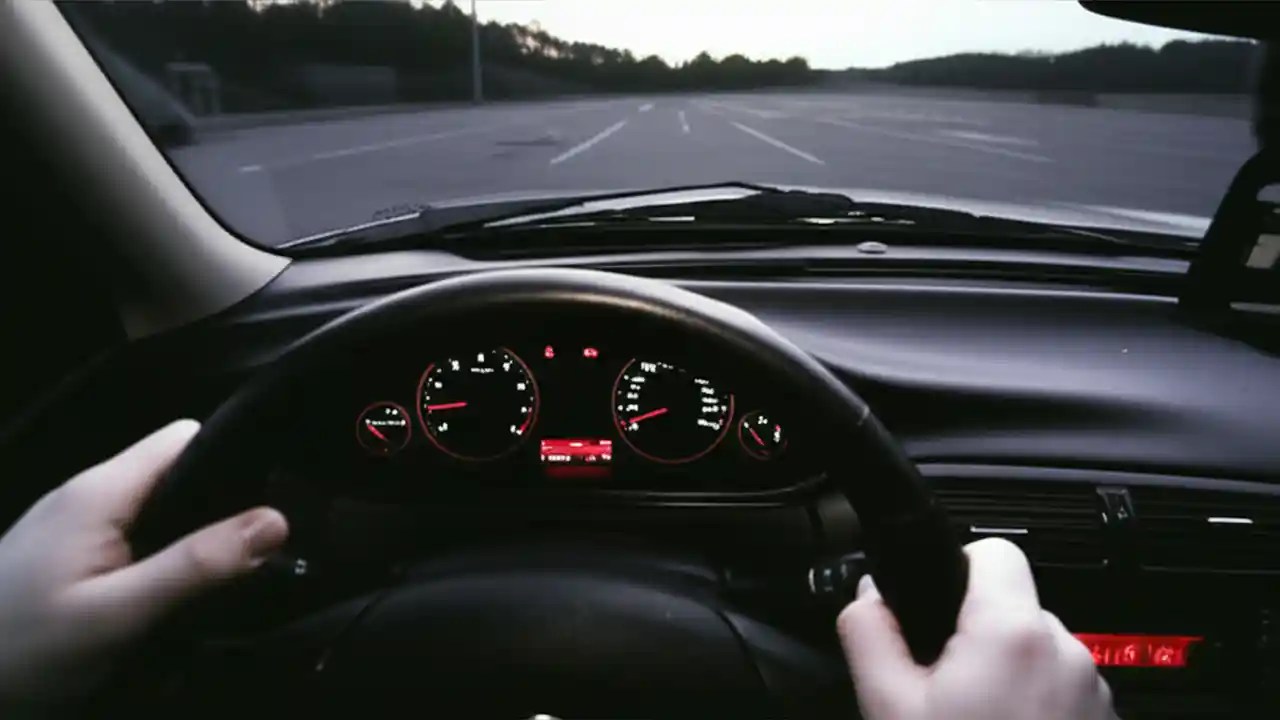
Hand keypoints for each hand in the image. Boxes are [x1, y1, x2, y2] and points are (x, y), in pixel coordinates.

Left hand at [0, 420, 287, 711]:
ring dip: (194, 533)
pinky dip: (165, 553)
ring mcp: (75, 523)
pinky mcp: (68, 552)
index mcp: (101, 491)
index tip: (270, 505)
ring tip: (227, 572)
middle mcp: (88, 493)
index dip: (232, 460)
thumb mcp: (118, 614)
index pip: (184, 438)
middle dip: (220, 504)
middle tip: (256, 552)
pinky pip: (135, 532)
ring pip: (158, 504)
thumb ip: (195, 567)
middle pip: (176, 470)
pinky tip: (177, 590)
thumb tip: (276, 522)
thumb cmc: (25, 648)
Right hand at [838, 538, 1116, 719]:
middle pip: (1012, 606)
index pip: (994, 550)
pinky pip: (1061, 691)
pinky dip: (1032, 706)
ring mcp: (1094, 693)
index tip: (931, 606)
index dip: (954, 568)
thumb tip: (868, 596)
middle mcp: (1066, 653)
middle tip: (938, 686)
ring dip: (1005, 673)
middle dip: (973, 633)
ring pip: (1037, 652)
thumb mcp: (886, 707)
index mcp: (1011, 633)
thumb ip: (868, 633)